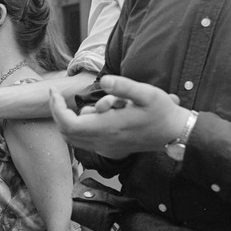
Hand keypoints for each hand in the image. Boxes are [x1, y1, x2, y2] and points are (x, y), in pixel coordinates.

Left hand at [50, 75, 189, 159]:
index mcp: (108, 127)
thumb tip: (104, 80)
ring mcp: (105, 148)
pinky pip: (84, 142)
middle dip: (58, 113)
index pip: (69, 124)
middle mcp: (103, 141)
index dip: (56, 109)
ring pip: (73, 139)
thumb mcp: (147, 93)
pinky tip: (97, 114)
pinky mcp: (109, 150)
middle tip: (57, 96)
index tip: (54, 92)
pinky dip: (80, 128)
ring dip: (71, 120)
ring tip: (88, 104)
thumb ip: (124, 86)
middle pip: (66, 132)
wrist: (176, 134)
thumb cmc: (162, 112)